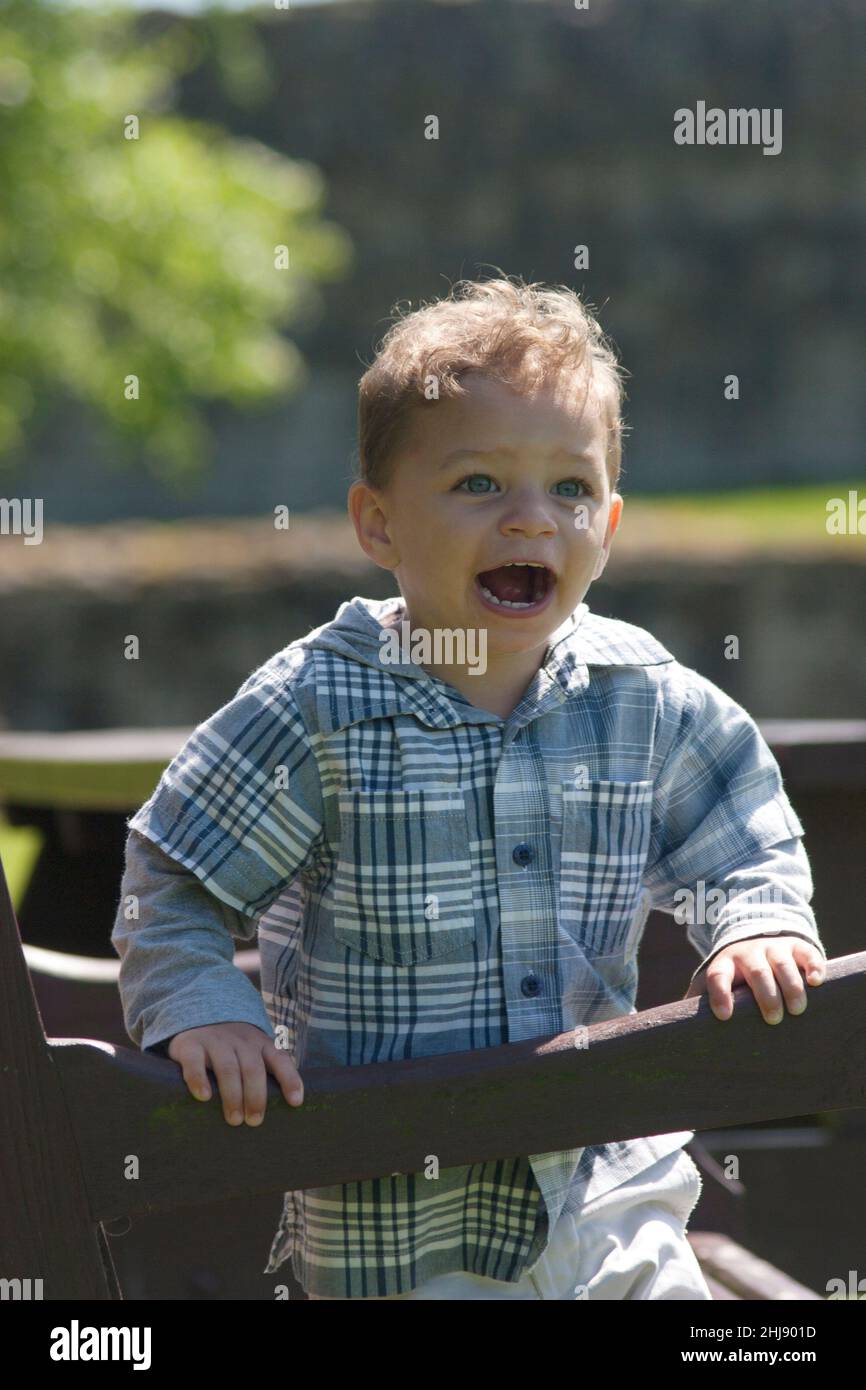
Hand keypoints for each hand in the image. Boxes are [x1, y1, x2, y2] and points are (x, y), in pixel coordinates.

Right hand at [167, 1021, 303, 1125]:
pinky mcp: (191, 1045)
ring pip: (228, 1068)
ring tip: (234, 1120)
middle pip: (253, 1068)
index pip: (280, 1059)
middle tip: (254, 1121)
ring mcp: (215, 1041)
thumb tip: (278, 1110)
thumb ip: (264, 1072)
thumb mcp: (251, 1051)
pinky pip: (195, 1063)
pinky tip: (204, 1097)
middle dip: (256, 1097)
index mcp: (260, 1043)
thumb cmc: (230, 1046)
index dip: (290, 1079)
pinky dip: (199, 1080)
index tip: (296, 1102)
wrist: (197, 1014)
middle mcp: (240, 1041)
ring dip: (233, 1095)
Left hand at [684, 936, 825, 1023]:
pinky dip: (812, 966)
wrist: (758, 939)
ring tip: (797, 1009)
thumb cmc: (735, 976)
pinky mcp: (797, 947)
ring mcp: (774, 948)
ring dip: (791, 986)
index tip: (724, 1016)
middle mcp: (749, 953)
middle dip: (765, 995)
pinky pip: (806, 953)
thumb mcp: (717, 983)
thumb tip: (677, 1032)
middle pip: (756, 971)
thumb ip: (700, 1002)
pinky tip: (816, 982)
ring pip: (783, 963)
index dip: (719, 994)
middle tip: (773, 1020)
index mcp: (724, 964)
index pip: (717, 976)